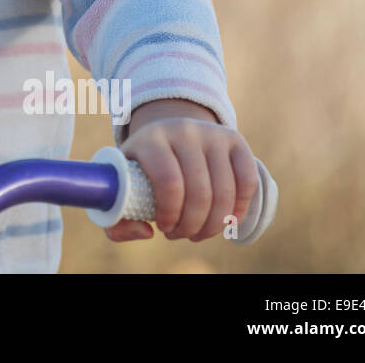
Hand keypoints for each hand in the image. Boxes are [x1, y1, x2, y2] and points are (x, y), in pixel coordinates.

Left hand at [104, 116, 259, 243]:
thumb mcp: (121, 185)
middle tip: (181, 234)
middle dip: (192, 225)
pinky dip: (239, 209)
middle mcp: (182, 130)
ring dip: (214, 224)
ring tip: (199, 232)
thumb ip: (117, 218)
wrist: (168, 132)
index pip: (168, 181)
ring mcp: (211, 133)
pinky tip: (225, 220)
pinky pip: (247, 181)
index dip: (170, 213)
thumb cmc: (142, 168)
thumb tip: (146, 232)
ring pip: (224, 191)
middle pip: (199, 191)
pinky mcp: (234, 138)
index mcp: (150, 139)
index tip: (163, 227)